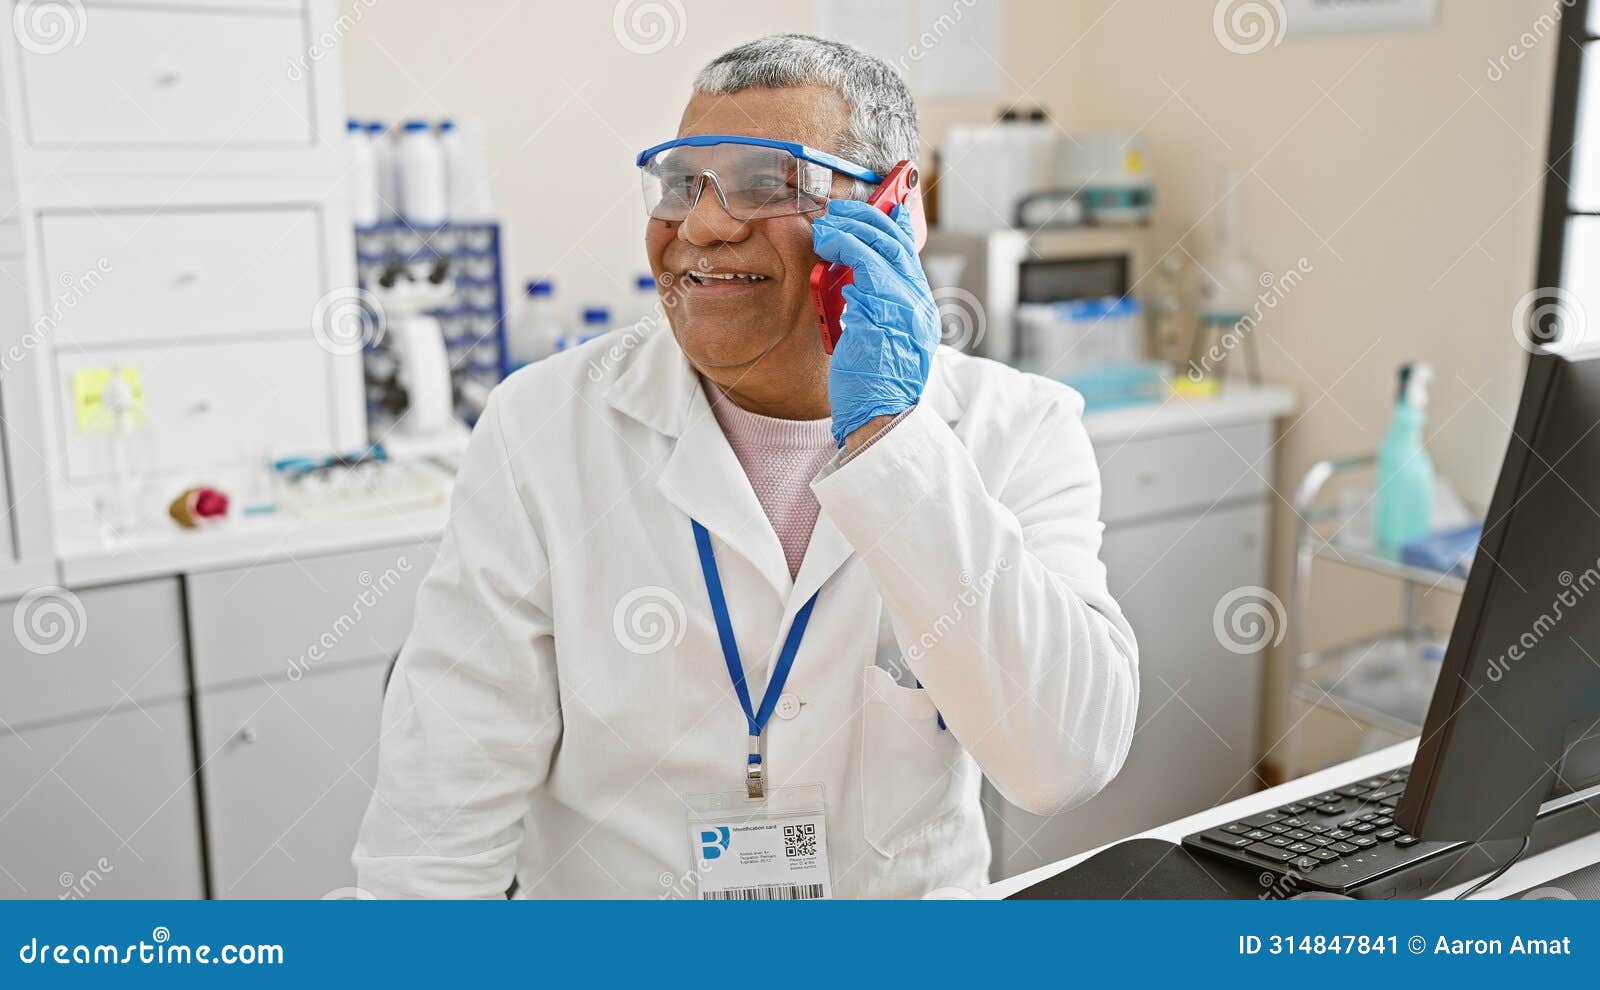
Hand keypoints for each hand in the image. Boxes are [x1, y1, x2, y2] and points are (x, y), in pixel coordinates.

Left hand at [811, 199, 939, 447]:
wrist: (880, 417)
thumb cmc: (870, 388)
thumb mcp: (876, 342)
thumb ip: (873, 310)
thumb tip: (856, 285)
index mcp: (918, 310)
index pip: (909, 254)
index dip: (895, 223)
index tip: (883, 204)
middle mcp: (918, 302)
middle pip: (898, 240)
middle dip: (867, 216)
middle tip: (839, 210)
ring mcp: (906, 304)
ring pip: (882, 244)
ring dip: (851, 227)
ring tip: (827, 223)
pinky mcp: (886, 308)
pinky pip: (865, 261)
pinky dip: (846, 245)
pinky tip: (829, 244)